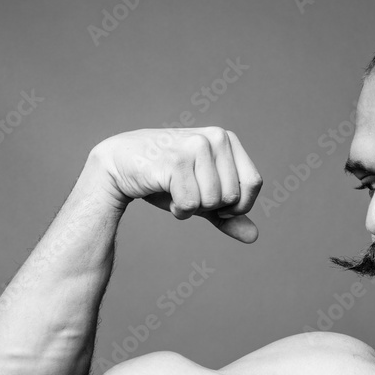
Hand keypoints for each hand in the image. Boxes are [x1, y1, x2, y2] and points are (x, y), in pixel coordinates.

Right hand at [90, 127, 262, 242]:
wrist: (120, 165)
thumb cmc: (164, 178)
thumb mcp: (202, 197)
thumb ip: (228, 215)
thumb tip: (254, 237)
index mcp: (227, 139)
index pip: (254, 184)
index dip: (236, 203)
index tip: (212, 199)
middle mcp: (215, 137)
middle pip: (232, 196)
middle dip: (209, 206)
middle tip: (186, 190)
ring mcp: (195, 146)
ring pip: (213, 202)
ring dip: (191, 208)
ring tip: (174, 190)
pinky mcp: (176, 162)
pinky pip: (190, 204)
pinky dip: (178, 209)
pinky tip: (165, 192)